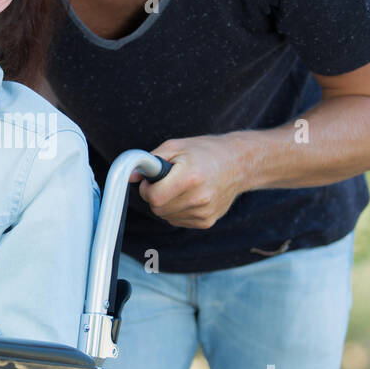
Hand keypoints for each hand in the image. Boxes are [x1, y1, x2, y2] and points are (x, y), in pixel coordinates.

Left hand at [129, 135, 243, 228]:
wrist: (239, 164)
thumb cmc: (205, 151)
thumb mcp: (176, 147)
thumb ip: (150, 161)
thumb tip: (130, 176)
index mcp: (190, 177)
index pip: (154, 197)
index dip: (148, 189)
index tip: (153, 180)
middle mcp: (199, 198)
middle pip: (158, 209)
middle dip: (155, 196)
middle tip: (167, 182)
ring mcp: (204, 213)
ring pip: (166, 216)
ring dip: (166, 204)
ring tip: (182, 187)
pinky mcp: (206, 222)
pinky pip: (178, 220)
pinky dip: (177, 210)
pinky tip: (190, 196)